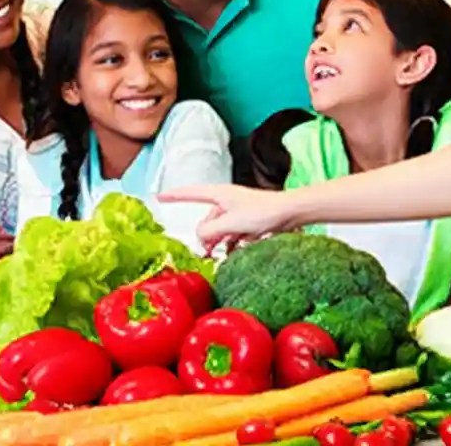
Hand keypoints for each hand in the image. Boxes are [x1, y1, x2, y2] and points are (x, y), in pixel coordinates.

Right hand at [159, 184, 299, 253]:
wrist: (290, 213)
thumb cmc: (263, 212)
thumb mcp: (231, 223)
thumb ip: (210, 231)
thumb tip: (199, 237)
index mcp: (220, 195)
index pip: (191, 193)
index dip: (174, 196)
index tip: (159, 197)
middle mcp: (227, 201)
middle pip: (206, 220)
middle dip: (205, 236)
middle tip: (206, 253)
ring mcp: (238, 212)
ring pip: (220, 230)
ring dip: (219, 243)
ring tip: (219, 257)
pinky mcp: (249, 222)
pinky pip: (233, 234)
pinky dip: (232, 244)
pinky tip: (235, 255)